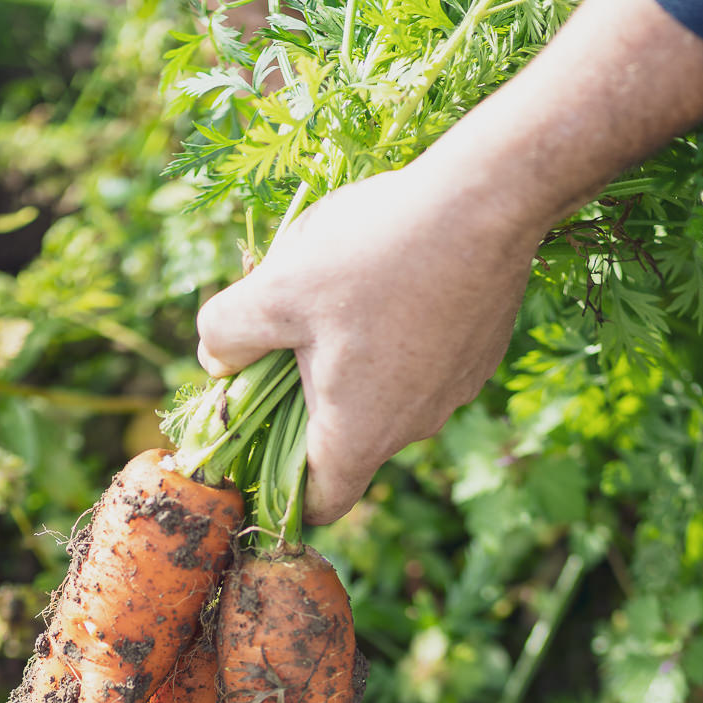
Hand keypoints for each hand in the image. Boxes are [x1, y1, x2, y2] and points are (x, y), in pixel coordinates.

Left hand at [196, 162, 539, 523]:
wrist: (487, 200)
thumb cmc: (374, 254)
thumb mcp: (274, 289)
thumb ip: (226, 333)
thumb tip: (215, 359)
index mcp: (360, 434)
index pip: (320, 502)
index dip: (283, 487)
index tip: (259, 447)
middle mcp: (413, 429)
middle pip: (348, 439)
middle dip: (309, 401)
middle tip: (286, 335)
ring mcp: (453, 394)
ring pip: (386, 398)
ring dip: (354, 364)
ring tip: (342, 294)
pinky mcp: (477, 356)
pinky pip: (423, 366)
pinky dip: (398, 340)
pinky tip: (393, 280)